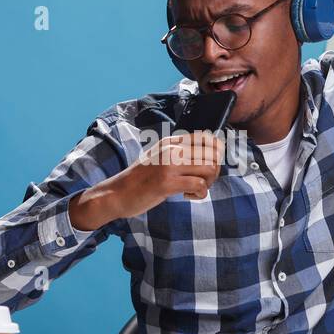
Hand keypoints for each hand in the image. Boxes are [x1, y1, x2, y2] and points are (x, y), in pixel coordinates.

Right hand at [69, 130, 224, 230]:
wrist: (117, 193)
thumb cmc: (140, 179)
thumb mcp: (159, 158)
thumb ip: (179, 154)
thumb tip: (209, 158)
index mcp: (171, 141)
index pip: (207, 137)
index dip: (216, 153)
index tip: (208, 167)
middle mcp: (172, 149)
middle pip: (213, 154)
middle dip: (215, 171)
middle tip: (202, 182)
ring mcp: (169, 165)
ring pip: (210, 168)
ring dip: (209, 183)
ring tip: (195, 189)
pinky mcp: (167, 183)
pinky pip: (199, 185)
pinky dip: (199, 193)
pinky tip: (187, 196)